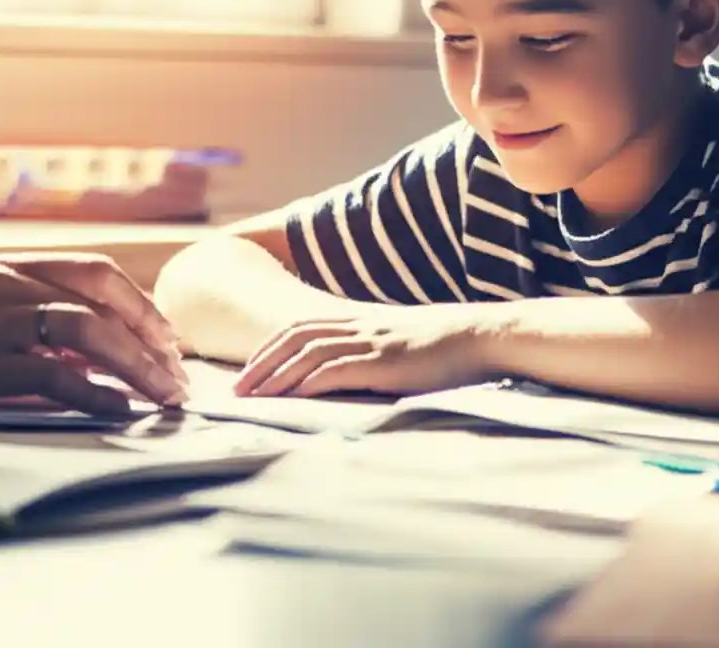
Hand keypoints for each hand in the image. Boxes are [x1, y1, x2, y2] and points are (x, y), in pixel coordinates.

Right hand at [0, 254, 187, 415]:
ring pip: (89, 334)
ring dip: (137, 367)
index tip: (167, 338)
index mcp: (9, 270)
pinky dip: (97, 395)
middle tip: (179, 375)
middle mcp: (9, 287)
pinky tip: (121, 412)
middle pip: (103, 302)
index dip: (139, 304)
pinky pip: (55, 377)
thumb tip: (76, 351)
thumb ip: (21, 315)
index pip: (95, 274)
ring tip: (165, 397)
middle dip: (152, 339)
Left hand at [233, 304, 500, 397]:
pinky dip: (306, 382)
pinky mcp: (383, 362)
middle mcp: (359, 327)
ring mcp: (370, 342)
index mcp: (361, 321)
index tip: (250, 368)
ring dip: (274, 375)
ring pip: (307, 353)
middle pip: (294, 337)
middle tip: (236, 389)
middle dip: (260, 362)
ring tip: (252, 398)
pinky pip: (334, 370)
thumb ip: (375, 353)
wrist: (482, 336)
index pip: (301, 327)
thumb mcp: (403, 344)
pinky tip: (289, 398)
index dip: (270, 346)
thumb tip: (356, 374)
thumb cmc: (448, 348)